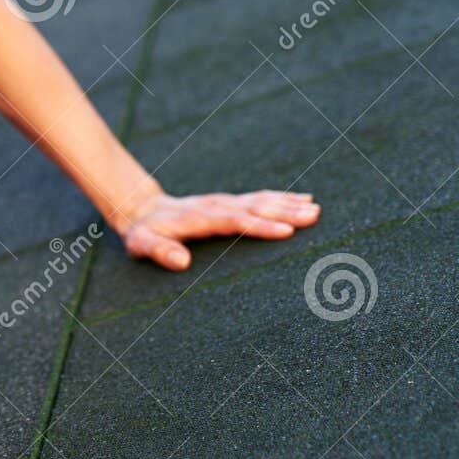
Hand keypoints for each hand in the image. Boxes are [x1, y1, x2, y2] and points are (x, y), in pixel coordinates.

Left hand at [118, 190, 319, 270]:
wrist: (142, 210)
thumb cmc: (144, 233)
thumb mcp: (142, 245)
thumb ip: (159, 251)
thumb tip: (181, 261)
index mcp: (199, 218)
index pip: (234, 221)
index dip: (260, 225)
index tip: (286, 230)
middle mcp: (216, 206)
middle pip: (254, 207)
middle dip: (284, 211)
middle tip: (313, 216)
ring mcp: (224, 202)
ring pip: (260, 200)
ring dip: (288, 203)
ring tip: (316, 208)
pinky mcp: (230, 202)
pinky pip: (259, 198)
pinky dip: (282, 197)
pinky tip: (304, 198)